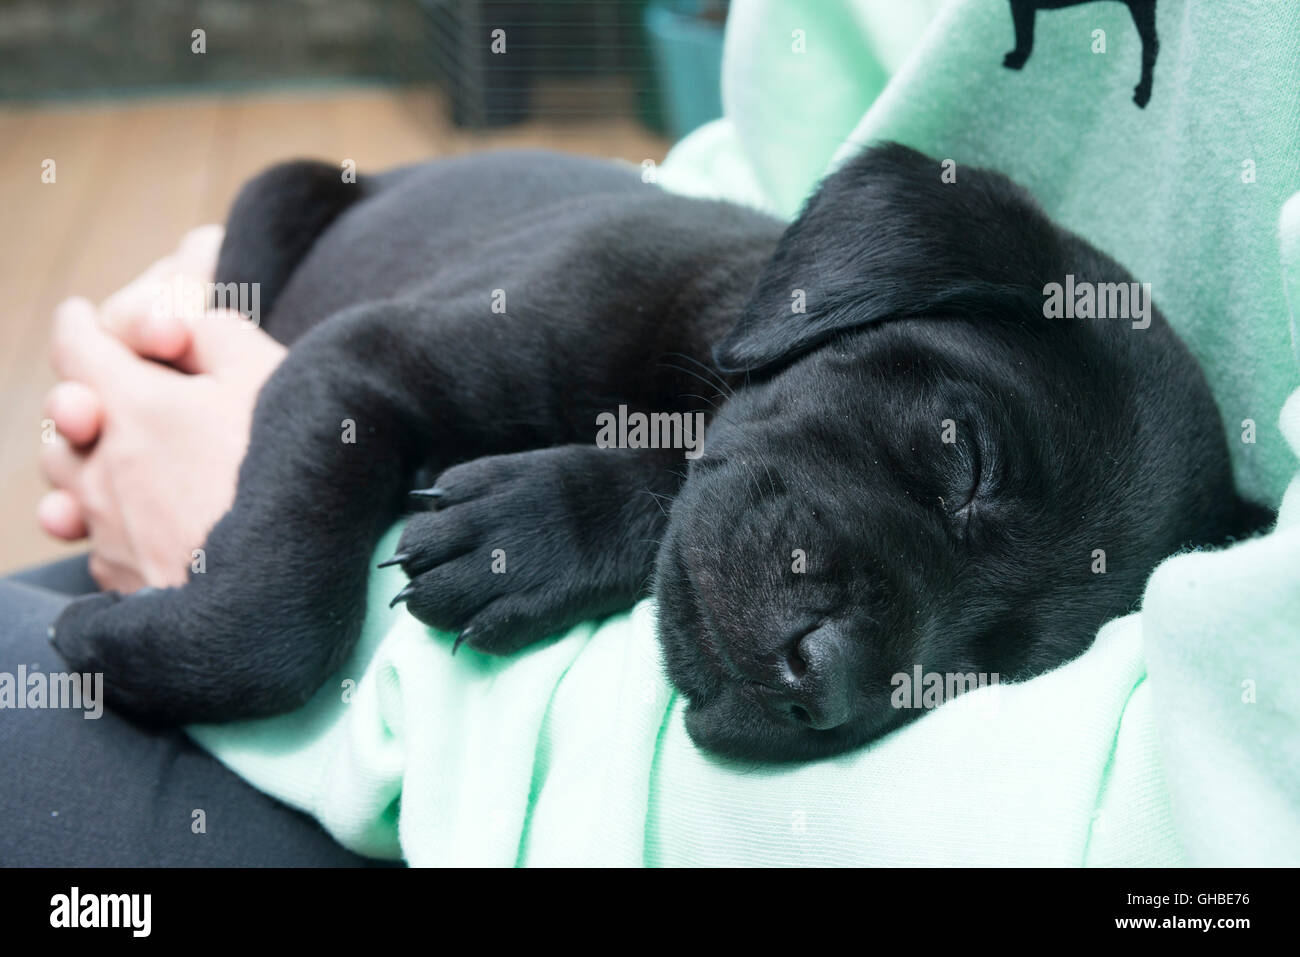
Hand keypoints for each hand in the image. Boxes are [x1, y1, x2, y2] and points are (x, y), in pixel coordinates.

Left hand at [38, 226, 286, 590]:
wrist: (289, 583)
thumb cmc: (286, 472)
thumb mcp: (268, 375)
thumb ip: (216, 333)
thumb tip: (186, 327)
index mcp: (133, 405)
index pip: (77, 347)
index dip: (79, 324)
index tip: (80, 315)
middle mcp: (103, 467)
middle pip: (63, 422)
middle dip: (81, 400)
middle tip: (107, 396)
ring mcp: (109, 530)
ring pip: (68, 487)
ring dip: (87, 465)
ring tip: (122, 463)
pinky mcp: (125, 581)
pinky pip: (99, 544)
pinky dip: (114, 526)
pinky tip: (152, 527)